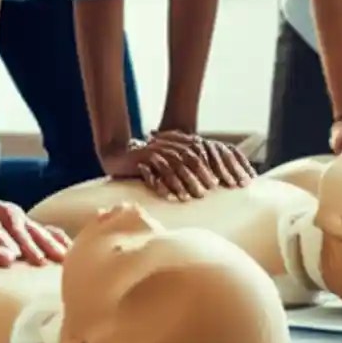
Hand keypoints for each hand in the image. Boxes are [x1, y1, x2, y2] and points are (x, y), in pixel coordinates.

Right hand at [101, 134, 251, 201]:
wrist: (119, 155)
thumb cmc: (150, 164)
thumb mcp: (173, 164)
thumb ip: (190, 169)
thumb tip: (216, 184)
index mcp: (183, 144)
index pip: (205, 154)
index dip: (215, 167)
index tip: (222, 183)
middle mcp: (173, 144)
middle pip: (192, 159)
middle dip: (202, 176)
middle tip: (210, 192)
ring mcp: (158, 149)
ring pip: (176, 166)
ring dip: (184, 183)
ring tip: (191, 198)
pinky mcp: (144, 157)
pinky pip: (157, 172)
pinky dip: (165, 185)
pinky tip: (171, 198)